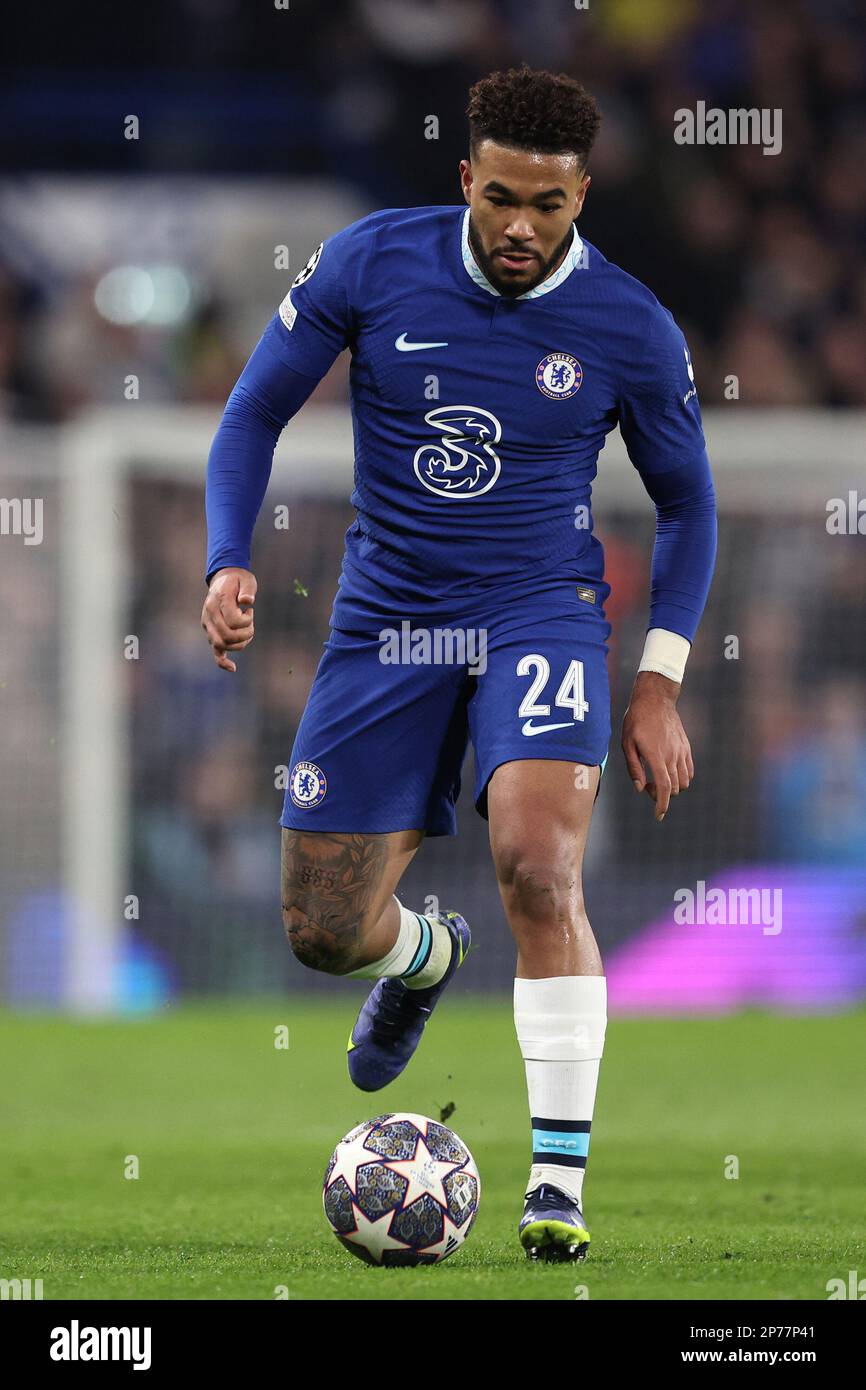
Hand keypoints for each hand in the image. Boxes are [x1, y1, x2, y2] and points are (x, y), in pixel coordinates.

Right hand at [201, 568, 256, 672]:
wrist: (224, 580)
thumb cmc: (238, 581)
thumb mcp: (246, 579)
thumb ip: (247, 589)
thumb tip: (247, 601)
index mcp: (217, 601)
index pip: (233, 621)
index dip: (247, 620)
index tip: (250, 611)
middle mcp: (209, 614)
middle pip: (227, 636)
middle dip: (245, 634)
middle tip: (251, 624)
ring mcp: (208, 625)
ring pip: (222, 645)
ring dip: (241, 643)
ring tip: (248, 632)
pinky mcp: (211, 633)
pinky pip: (215, 652)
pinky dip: (222, 662)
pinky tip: (232, 668)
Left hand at [621, 670, 693, 821]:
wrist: (655, 700)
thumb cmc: (636, 721)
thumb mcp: (627, 744)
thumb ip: (634, 768)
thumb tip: (640, 789)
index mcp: (656, 756)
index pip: (665, 788)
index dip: (662, 805)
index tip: (658, 816)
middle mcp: (672, 756)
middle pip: (675, 788)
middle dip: (662, 795)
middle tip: (649, 787)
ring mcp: (681, 751)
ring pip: (685, 782)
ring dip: (673, 788)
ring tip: (659, 779)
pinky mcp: (686, 747)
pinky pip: (690, 770)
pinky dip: (682, 778)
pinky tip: (670, 772)